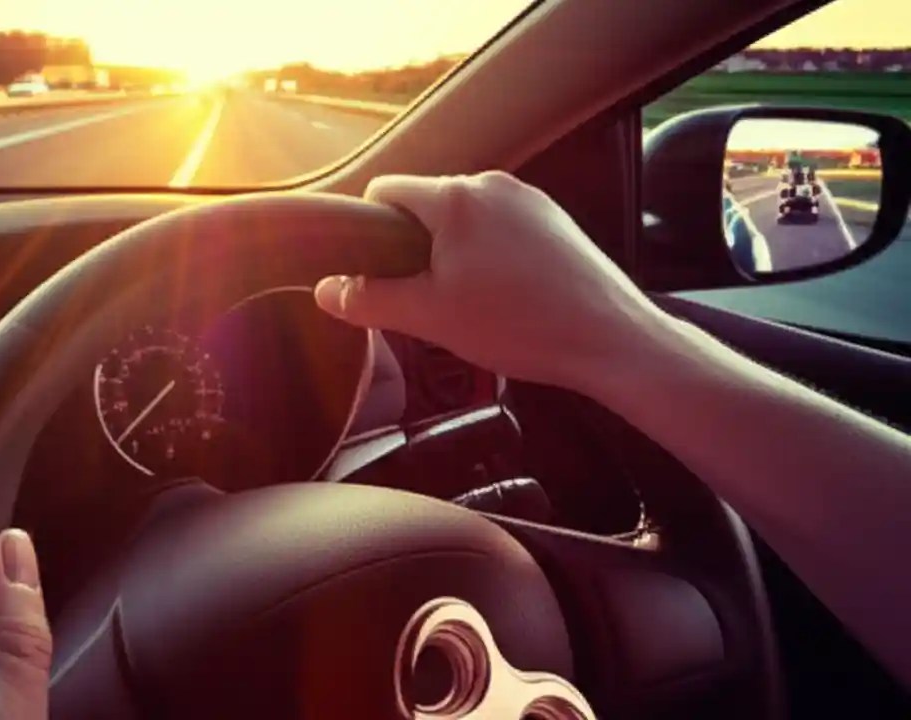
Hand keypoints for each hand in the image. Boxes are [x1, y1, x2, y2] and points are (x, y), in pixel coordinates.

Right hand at [315, 172, 673, 394]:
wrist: (609, 339)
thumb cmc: (521, 325)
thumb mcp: (428, 318)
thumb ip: (369, 300)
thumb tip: (325, 290)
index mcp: (454, 197)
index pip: (384, 192)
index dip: (369, 233)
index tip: (378, 275)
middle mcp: (491, 184)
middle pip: (425, 206)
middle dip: (415, 250)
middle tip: (427, 302)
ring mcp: (528, 200)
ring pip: (464, 220)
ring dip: (453, 255)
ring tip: (471, 306)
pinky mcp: (554, 220)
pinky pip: (500, 229)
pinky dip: (489, 257)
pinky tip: (505, 299)